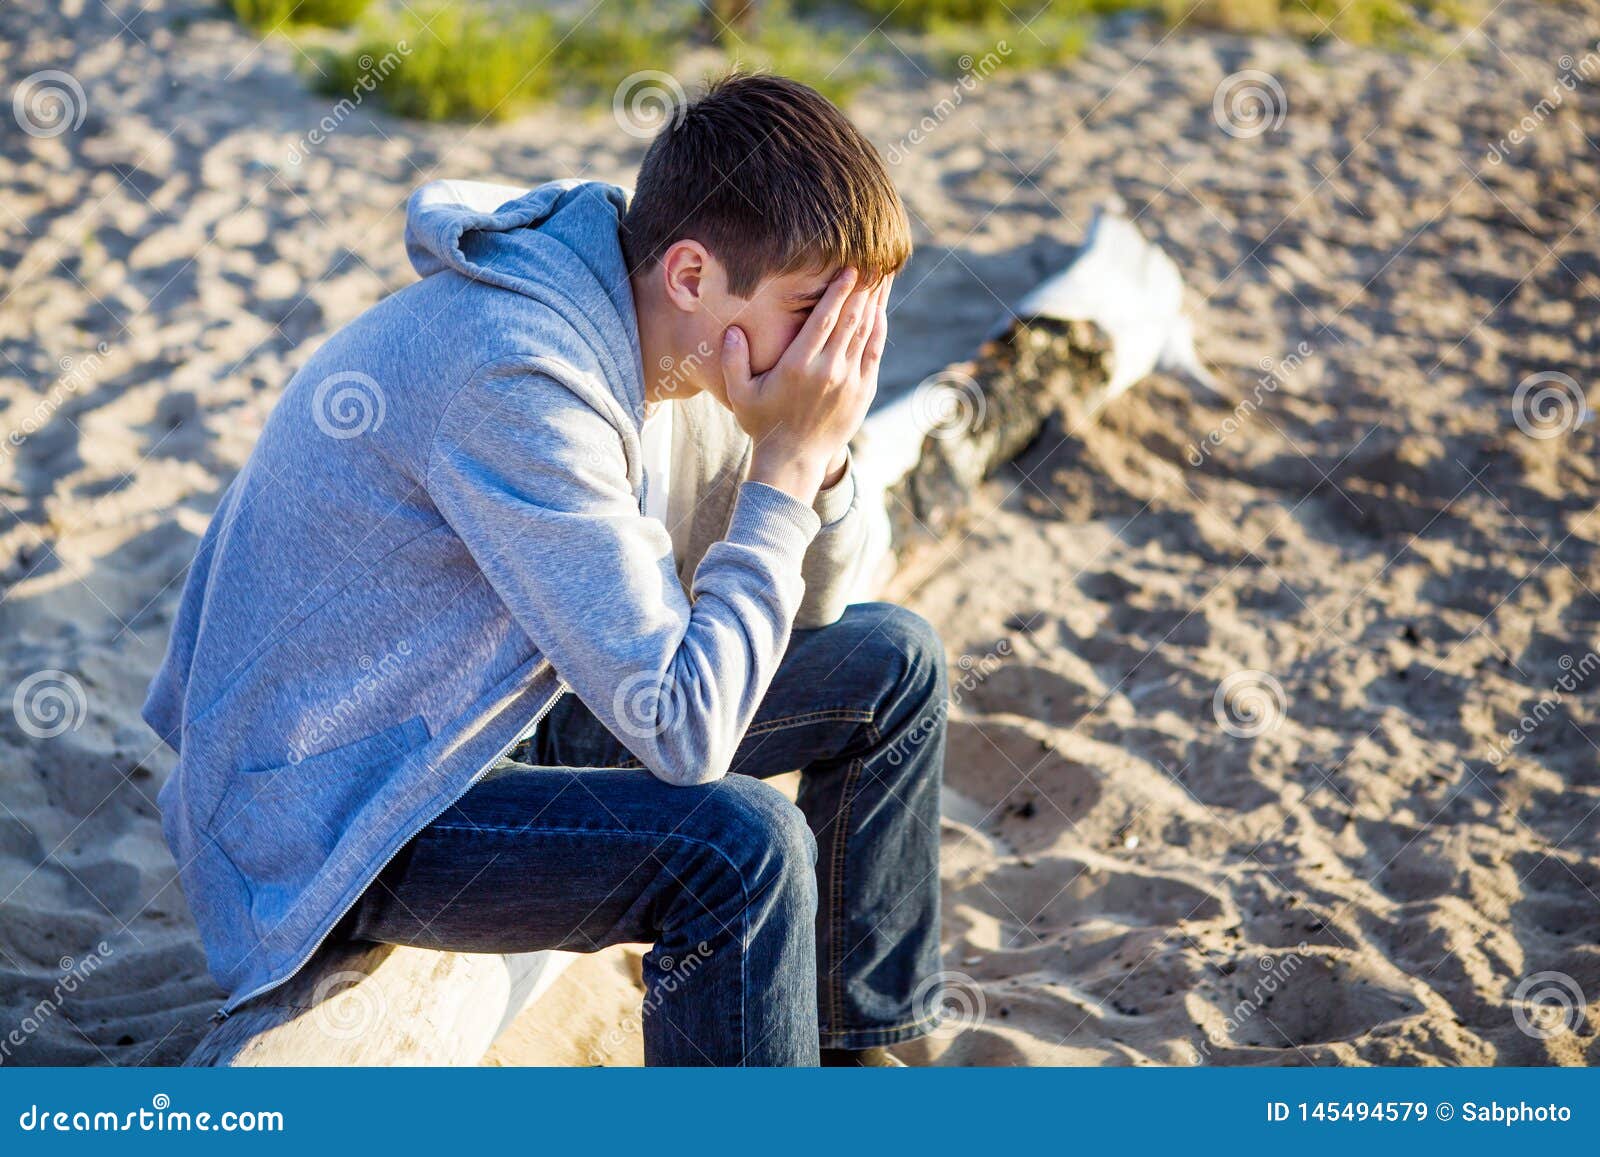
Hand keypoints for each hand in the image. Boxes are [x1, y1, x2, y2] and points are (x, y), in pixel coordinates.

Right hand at [723, 267, 890, 502]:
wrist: (793, 461)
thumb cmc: (763, 424)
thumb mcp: (740, 394)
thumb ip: (734, 360)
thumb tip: (731, 329)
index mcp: (798, 366)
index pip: (824, 319)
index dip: (839, 291)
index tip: (851, 269)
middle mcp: (827, 371)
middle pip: (850, 319)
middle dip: (863, 289)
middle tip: (874, 262)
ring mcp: (848, 382)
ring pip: (866, 333)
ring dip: (874, 303)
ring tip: (882, 278)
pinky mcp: (862, 392)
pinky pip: (874, 353)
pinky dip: (878, 330)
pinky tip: (879, 311)